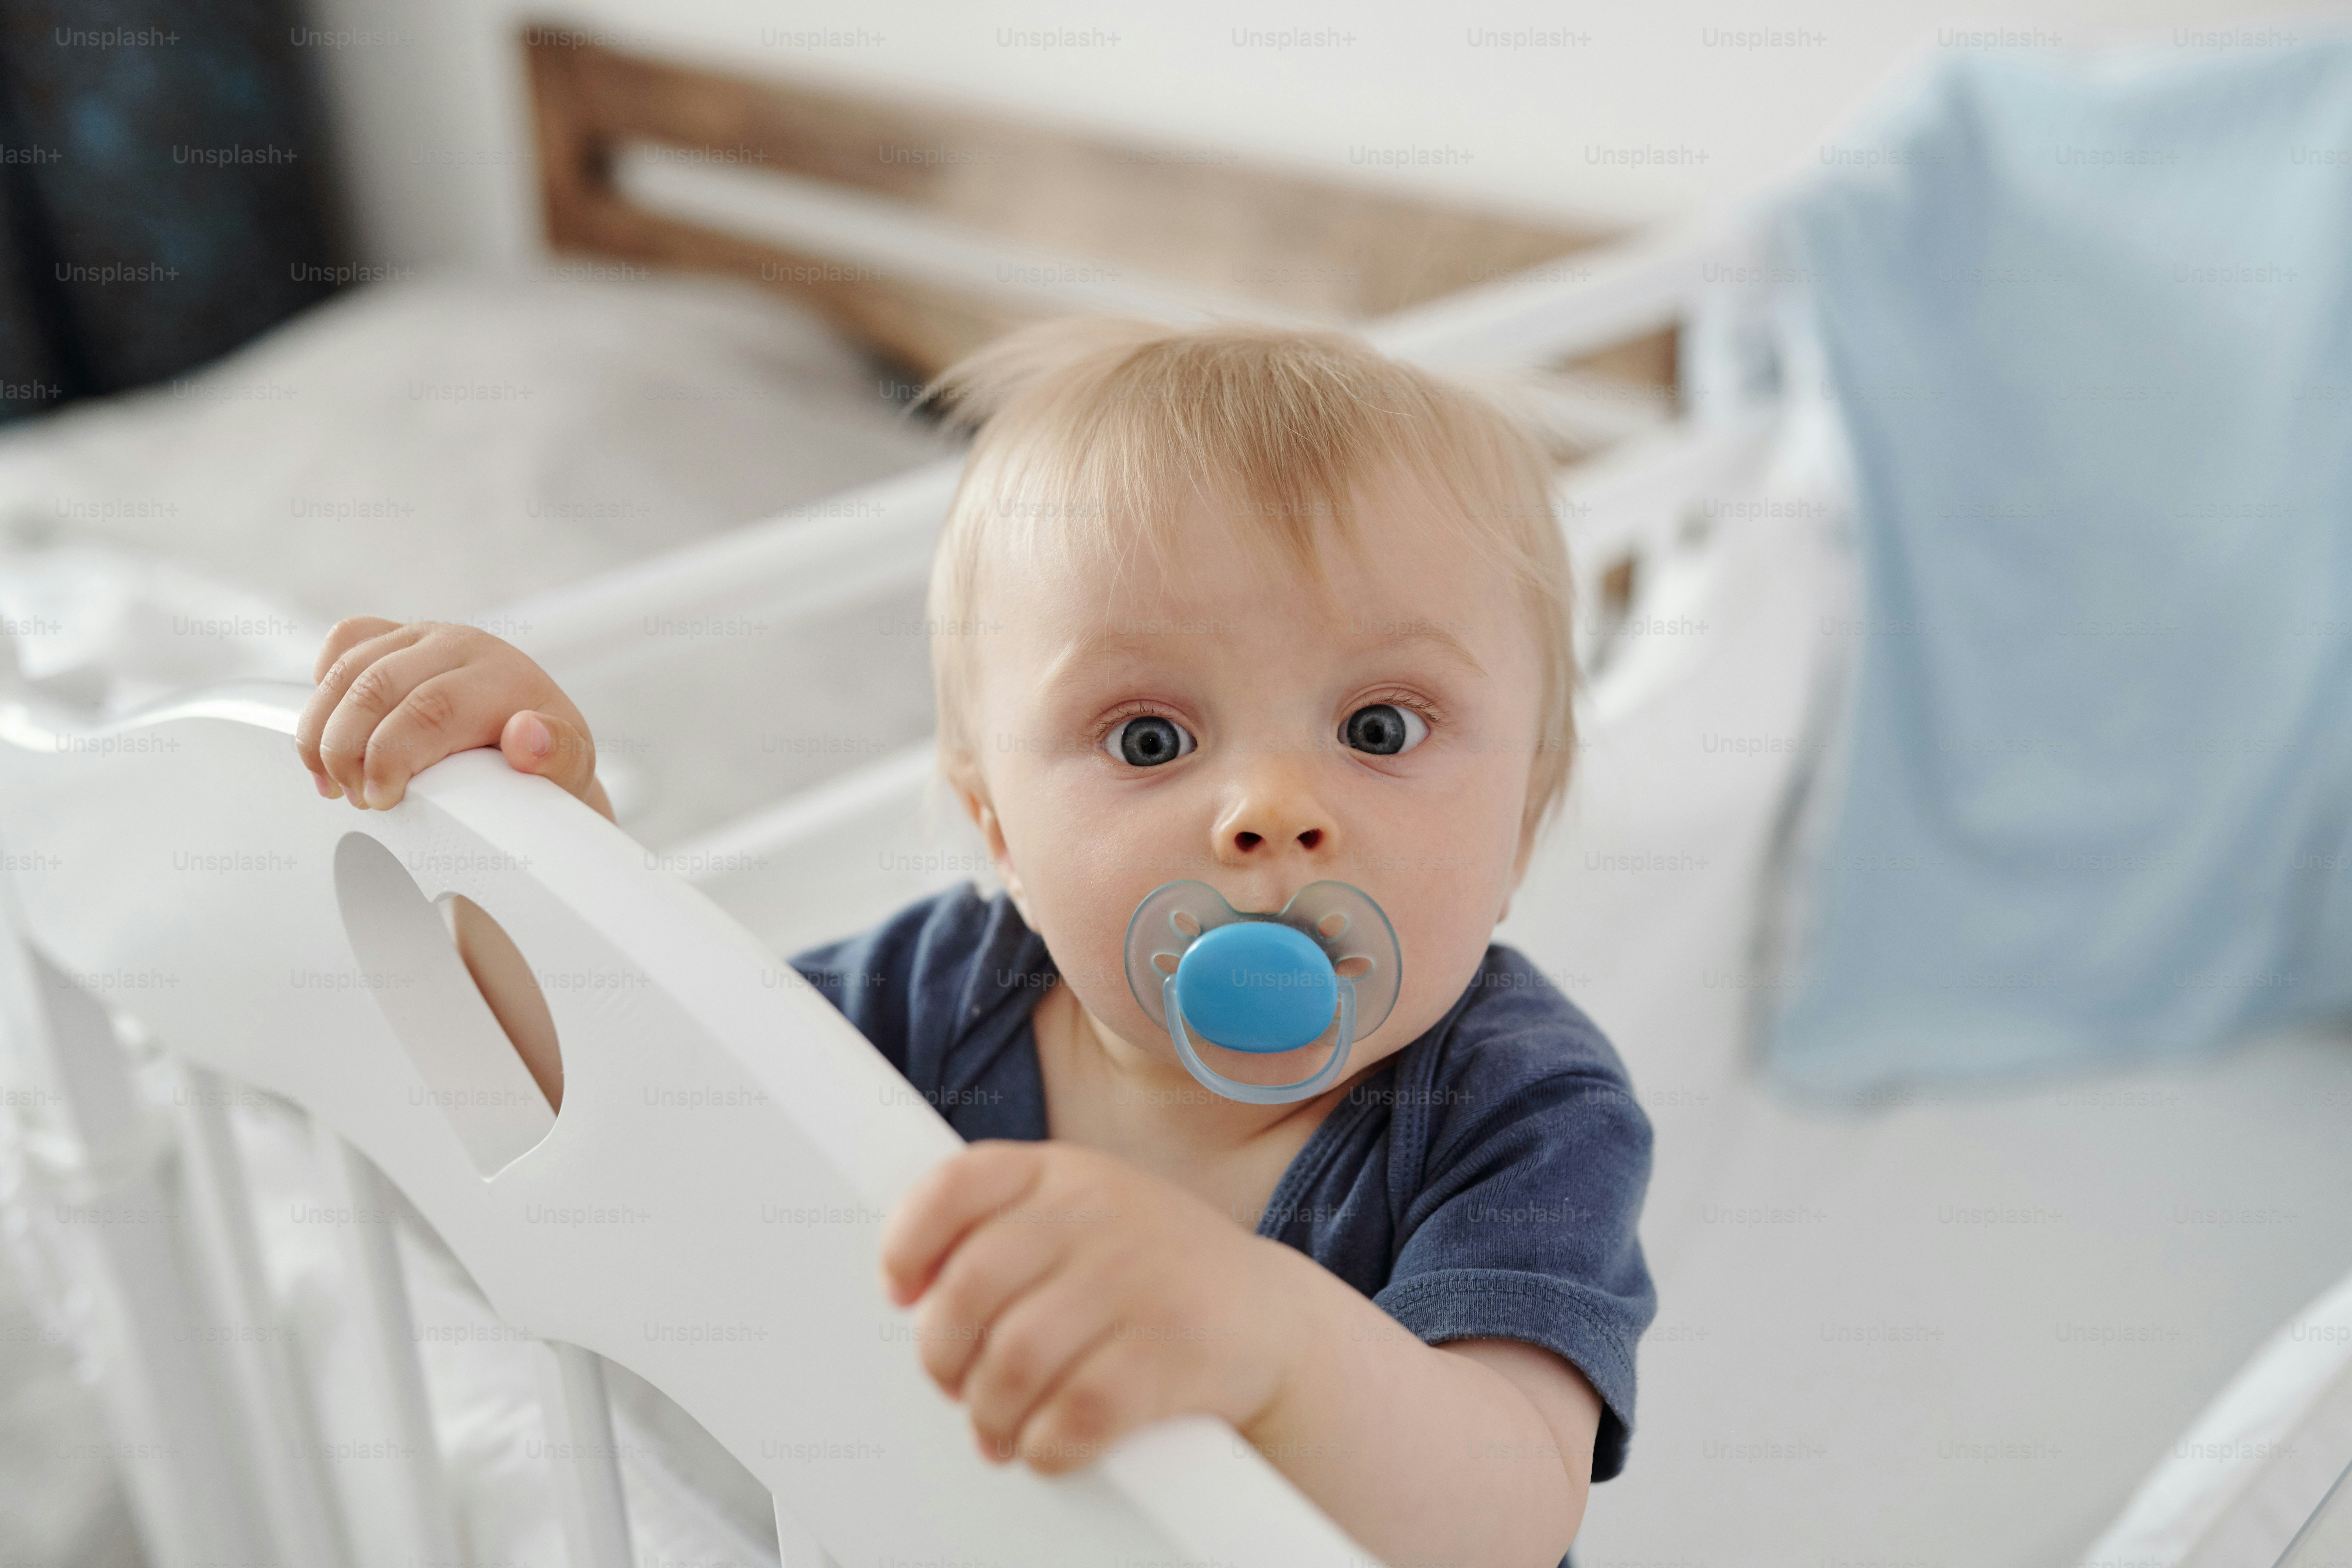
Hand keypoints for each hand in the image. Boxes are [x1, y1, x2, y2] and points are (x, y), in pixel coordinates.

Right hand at [295, 618, 612, 820]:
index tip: (381, 798)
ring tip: (334, 782)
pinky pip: (342, 644)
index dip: (392, 755)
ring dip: (324, 731)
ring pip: (347, 669)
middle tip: (356, 797)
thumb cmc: (544, 756)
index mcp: (502, 674)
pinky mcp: (391, 636)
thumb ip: (557, 756)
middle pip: (377, 686)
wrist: (533, 734)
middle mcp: (459, 644)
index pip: (432, 708)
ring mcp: (420, 636)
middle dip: (349, 749)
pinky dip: (322, 690)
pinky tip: (327, 736)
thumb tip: (526, 735)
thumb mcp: (568, 767)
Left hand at [879, 1141, 1302, 1471]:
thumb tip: (914, 1296)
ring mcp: (1140, 1279)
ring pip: (1014, 1360)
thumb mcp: (1083, 1219)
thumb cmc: (1153, 1275)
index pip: (956, 1185)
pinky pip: (1076, 1412)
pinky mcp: (1172, 1351)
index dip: (907, 1243)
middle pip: (970, 1289)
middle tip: (955, 1384)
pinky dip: (1045, 1444)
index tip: (903, 1293)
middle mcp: (1100, 1213)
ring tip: (997, 1427)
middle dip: (943, 1356)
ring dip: (990, 1412)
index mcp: (1065, 1173)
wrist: (1268, 1318)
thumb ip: (1005, 1233)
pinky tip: (1047, 1444)